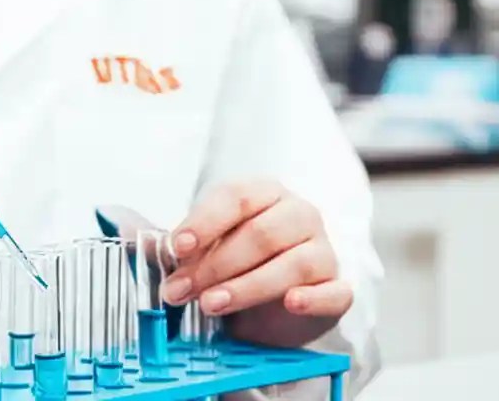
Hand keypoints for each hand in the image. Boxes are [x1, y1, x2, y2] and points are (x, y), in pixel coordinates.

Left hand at [164, 180, 350, 345]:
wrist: (275, 302)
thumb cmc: (239, 262)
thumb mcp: (211, 247)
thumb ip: (192, 248)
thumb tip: (160, 250)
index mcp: (265, 193)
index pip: (236, 197)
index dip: (204, 222)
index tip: (177, 247)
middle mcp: (299, 214)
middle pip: (261, 233)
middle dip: (214, 265)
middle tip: (180, 290)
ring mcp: (323, 251)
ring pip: (292, 264)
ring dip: (246, 287)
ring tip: (210, 304)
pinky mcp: (338, 289)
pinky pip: (333, 293)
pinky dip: (312, 299)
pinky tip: (291, 303)